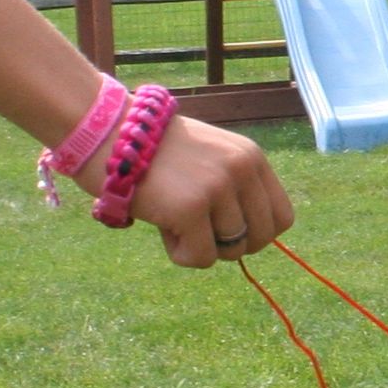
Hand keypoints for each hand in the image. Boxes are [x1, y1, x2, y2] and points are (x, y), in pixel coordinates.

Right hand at [75, 113, 294, 267]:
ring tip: (173, 217)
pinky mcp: (191, 207)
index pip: (282, 217)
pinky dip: (180, 253)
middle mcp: (241, 169)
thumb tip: (251, 239)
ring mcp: (217, 187)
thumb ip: (234, 188)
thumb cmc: (152, 150)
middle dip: (230, 244)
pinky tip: (162, 225)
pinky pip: (201, 258)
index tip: (228, 230)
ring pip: (230, 251)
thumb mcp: (209, 158)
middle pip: (261, 240)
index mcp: (251, 157)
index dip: (257, 233)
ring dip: (199, 245)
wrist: (105, 128)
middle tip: (198, 229)